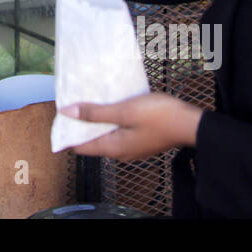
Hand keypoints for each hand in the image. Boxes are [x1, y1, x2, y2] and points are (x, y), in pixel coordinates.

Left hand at [59, 93, 203, 160]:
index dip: (68, 133)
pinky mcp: (142, 138)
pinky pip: (120, 130)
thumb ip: (95, 113)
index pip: (81, 147)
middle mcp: (121, 152)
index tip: (60, 117)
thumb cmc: (159, 117)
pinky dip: (112, 119)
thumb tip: (67, 113)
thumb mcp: (124, 111)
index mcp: (113, 148)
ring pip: (107, 134)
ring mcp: (133, 147)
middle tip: (73, 103)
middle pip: (93, 140)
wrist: (192, 123)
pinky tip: (113, 104)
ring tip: (90, 100)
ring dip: (97, 119)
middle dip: (81, 123)